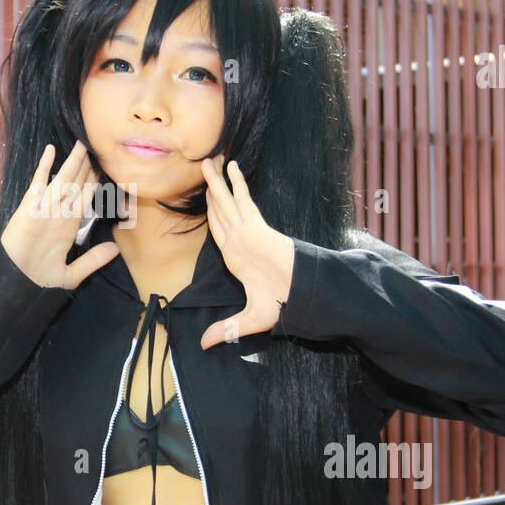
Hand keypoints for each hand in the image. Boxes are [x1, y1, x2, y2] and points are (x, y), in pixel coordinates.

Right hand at [1, 140, 120, 290]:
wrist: (17, 283)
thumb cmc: (40, 279)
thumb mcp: (73, 273)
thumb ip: (93, 260)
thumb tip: (116, 250)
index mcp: (69, 225)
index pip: (85, 197)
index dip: (94, 182)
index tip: (104, 167)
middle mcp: (59, 213)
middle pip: (77, 184)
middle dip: (87, 167)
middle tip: (96, 147)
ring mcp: (45, 208)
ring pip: (63, 179)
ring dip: (73, 162)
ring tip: (82, 144)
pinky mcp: (30, 206)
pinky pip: (38, 182)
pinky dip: (44, 166)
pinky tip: (51, 149)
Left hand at [199, 154, 296, 348]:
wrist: (302, 294)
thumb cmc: (282, 302)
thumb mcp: (248, 319)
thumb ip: (225, 329)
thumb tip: (203, 344)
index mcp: (235, 256)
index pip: (217, 227)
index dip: (211, 209)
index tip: (205, 193)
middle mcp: (238, 240)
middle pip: (219, 208)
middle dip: (211, 187)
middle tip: (204, 164)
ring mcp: (246, 232)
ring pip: (227, 201)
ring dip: (217, 181)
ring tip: (209, 159)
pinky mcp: (257, 228)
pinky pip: (244, 201)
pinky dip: (237, 184)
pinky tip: (232, 166)